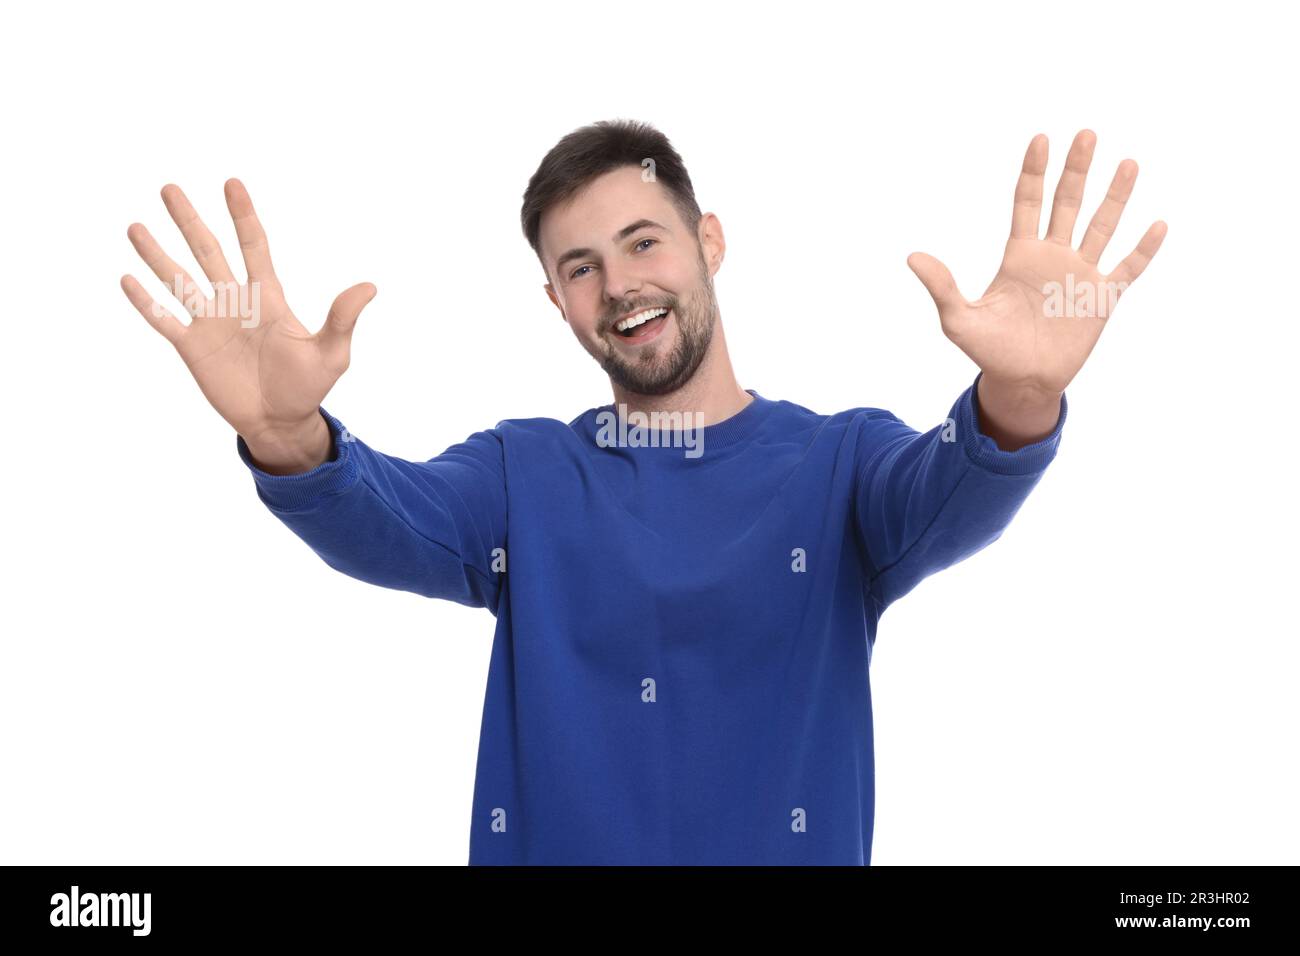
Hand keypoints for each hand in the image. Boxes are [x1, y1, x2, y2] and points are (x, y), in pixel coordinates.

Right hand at [121, 179, 375, 445]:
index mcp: (267, 298)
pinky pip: (163, 319)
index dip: (243, 217)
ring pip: (178, 280)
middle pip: (208, 252)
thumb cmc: (308, 386)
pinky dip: (145, 301)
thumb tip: (369, 287)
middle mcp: (235, 303)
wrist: (280, 421)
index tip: (232, 184)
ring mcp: (210, 323)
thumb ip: (342, 319)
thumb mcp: (331, 353)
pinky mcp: (192, 347)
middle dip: (189, 221)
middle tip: (170, 188)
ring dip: (157, 254)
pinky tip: (127, 278)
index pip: (253, 247)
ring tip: (135, 226)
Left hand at [907, 130, 1166, 399]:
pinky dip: (1143, 249)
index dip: (1034, 172)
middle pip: (1067, 203)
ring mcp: (1080, 274)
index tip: (1041, 139)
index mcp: (1019, 255)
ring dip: (1115, 197)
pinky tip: (1157, 224)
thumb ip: (942, 286)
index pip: (1027, 203)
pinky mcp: (1102, 298)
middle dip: (1077, 170)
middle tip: (1086, 133)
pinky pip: (1127, 268)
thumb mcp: (959, 319)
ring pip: (1101, 226)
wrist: (1022, 381)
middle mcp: (1053, 256)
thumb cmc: (989, 350)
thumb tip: (912, 257)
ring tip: (1129, 163)